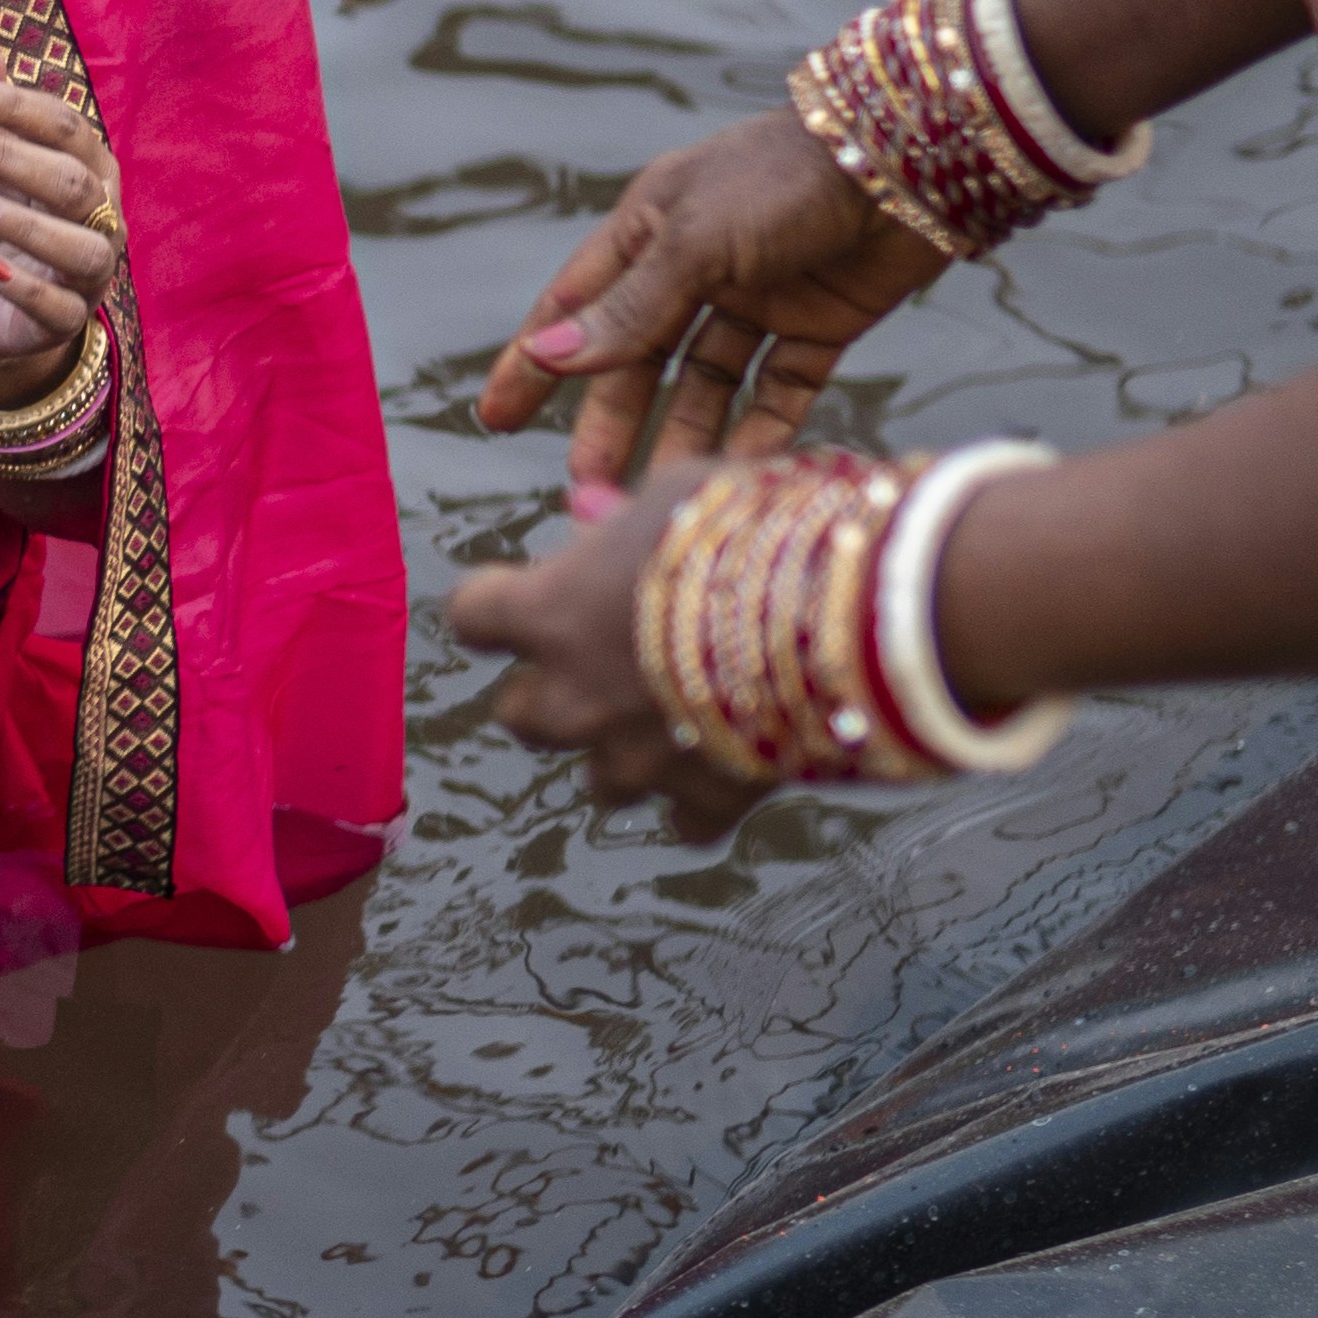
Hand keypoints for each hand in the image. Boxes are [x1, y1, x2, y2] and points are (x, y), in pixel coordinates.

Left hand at [0, 50, 117, 407]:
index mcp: (86, 166)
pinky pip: (60, 309)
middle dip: (10, 156)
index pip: (66, 127)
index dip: (17, 108)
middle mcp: (101, 217)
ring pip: (82, 247)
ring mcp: (89, 273)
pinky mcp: (64, 323)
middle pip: (74, 181)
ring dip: (23, 223)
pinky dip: (26, 288)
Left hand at [447, 460, 763, 840]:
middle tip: (599, 665)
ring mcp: (635, 758)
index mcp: (551, 614)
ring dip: (624, 752)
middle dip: (552, 694)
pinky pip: (685, 821)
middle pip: (522, 715)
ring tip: (673, 719)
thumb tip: (587, 514)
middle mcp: (575, 698)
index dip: (495, 606)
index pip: (474, 616)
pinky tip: (728, 766)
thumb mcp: (679, 496)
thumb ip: (623, 518)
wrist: (843, 619)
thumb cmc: (751, 534)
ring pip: (599, 780)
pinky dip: (700, 799)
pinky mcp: (705, 798)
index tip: (519, 596)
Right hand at [473, 106, 944, 501]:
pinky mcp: (819, 324)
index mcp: (650, 228)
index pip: (576, 305)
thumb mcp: (694, 241)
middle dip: (612, 420)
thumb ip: (629, 307)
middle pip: (640, 358)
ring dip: (683, 434)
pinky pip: (777, 388)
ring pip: (706, 382)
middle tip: (588, 488)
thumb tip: (550, 357)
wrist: (911, 159)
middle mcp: (697, 266)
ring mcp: (759, 297)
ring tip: (664, 490)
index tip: (496, 416)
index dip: (536, 361)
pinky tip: (741, 468)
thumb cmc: (787, 178)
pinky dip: (761, 428)